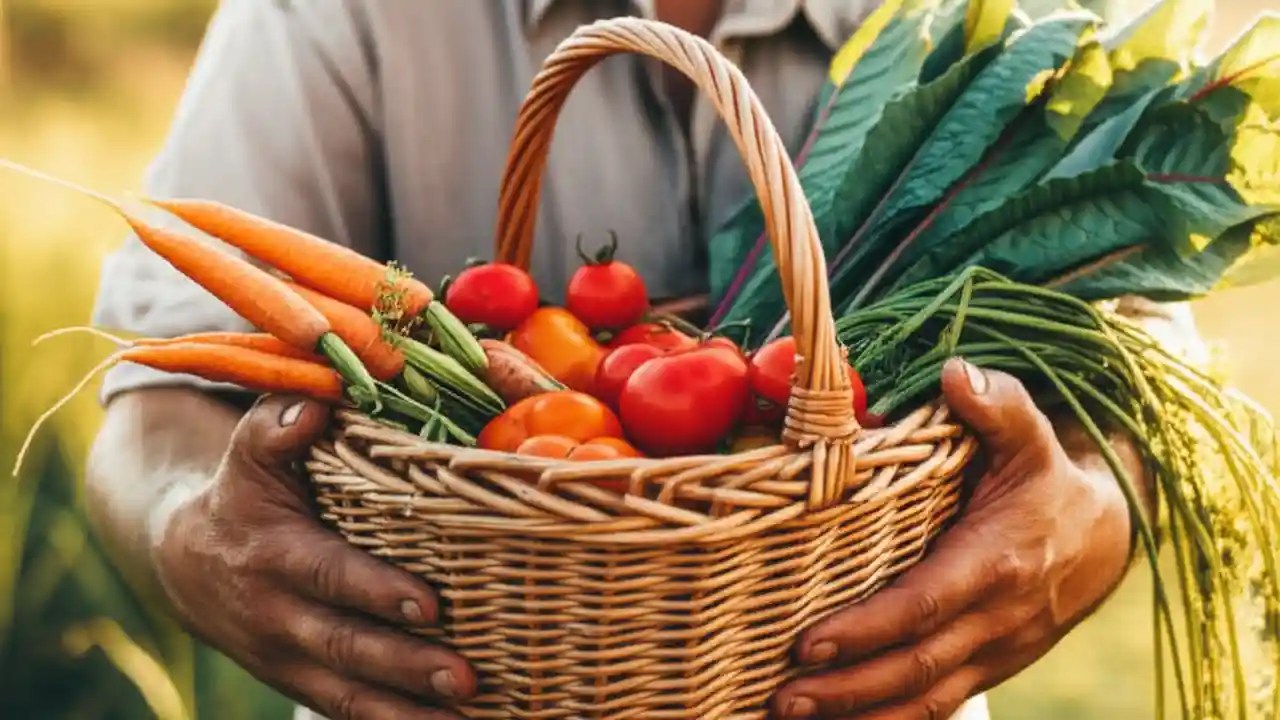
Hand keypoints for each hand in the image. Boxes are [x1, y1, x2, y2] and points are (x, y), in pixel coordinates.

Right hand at [150, 395, 474, 718]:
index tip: (430, 604)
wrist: (184, 561)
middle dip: (406, 665)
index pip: (329, 575)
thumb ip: (277, 427)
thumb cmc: (241, 493)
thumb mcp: (249, 454)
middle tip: (465, 677)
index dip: (377, 592)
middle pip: (345, 647)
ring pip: (348, 694)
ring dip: (405, 712)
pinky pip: (347, 712)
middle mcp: (277, 615)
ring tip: (464, 718)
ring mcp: (287, 659)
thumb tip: (315, 404)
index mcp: (273, 554)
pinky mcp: (300, 683)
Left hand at [772, 358, 1134, 718]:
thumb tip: (956, 372)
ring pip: (926, 701)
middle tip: (782, 697)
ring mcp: (994, 653)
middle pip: (915, 667)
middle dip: (846, 689)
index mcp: (997, 562)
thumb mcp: (1032, 434)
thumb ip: (997, 404)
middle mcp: (996, 619)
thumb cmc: (1049, 479)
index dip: (865, 628)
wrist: (1106, 536)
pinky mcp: (989, 669)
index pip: (923, 605)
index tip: (807, 642)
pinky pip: (939, 706)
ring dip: (860, 718)